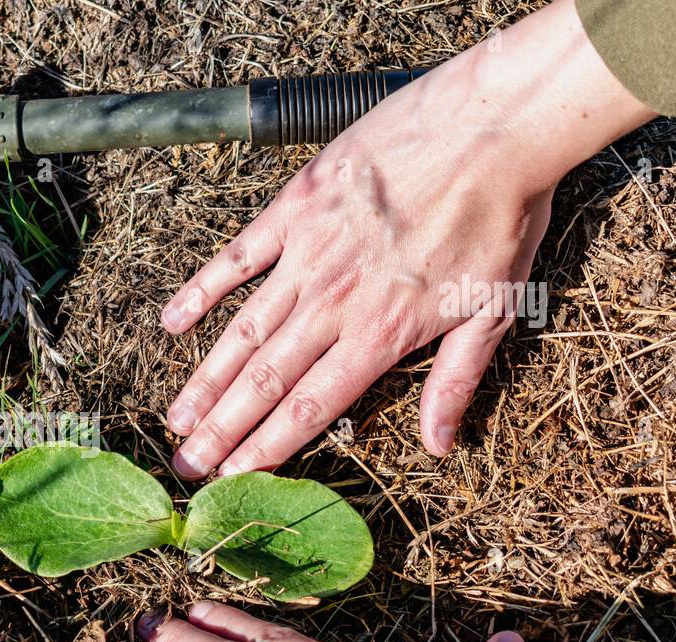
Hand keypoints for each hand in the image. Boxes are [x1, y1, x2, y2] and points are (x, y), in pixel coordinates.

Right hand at [161, 0, 656, 477]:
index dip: (266, 448)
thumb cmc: (502, 218)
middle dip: (222, 429)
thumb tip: (439, 445)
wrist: (493, 128)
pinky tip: (173, 321)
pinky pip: (239, 256)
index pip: (310, 408)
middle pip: (265, 380)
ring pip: (244, 330)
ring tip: (177, 416)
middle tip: (186, 464)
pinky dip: (203, 289)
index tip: (230, 478)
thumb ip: (455, 381)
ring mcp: (309, 255)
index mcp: (381, 335)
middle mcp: (334, 303)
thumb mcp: (494, 310)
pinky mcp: (297, 208)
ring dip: (207, 378)